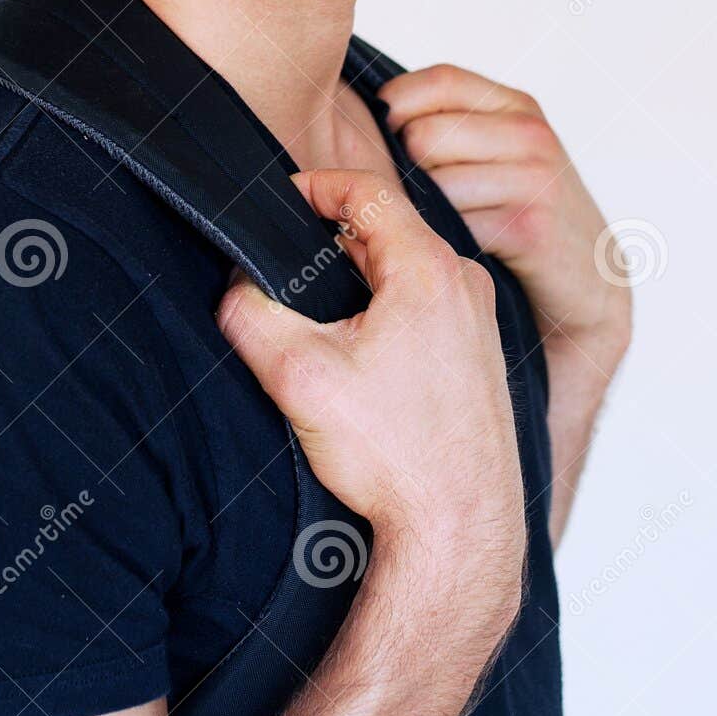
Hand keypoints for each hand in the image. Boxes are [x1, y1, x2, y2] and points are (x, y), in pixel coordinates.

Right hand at [214, 167, 526, 626]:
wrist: (460, 531)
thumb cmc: (398, 458)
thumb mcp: (299, 376)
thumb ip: (251, 316)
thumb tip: (234, 288)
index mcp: (431, 272)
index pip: (369, 192)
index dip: (316, 184)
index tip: (282, 195)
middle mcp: (468, 287)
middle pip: (389, 230)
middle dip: (332, 236)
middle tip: (285, 255)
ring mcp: (482, 324)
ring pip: (409, 272)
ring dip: (361, 276)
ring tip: (315, 308)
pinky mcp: (482, 359)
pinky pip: (429, 307)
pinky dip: (389, 308)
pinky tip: (359, 353)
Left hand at [377, 64, 631, 372]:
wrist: (587, 282)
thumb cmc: (522, 215)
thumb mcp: (496, 154)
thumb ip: (449, 126)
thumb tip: (364, 112)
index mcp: (515, 106)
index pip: (436, 81)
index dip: (397, 107)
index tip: (386, 141)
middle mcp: (529, 133)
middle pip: (423, 134)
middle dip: (404, 169)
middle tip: (409, 200)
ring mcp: (533, 178)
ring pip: (433, 179)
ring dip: (421, 209)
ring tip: (431, 226)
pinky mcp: (527, 226)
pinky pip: (452, 223)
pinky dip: (441, 239)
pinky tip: (453, 248)